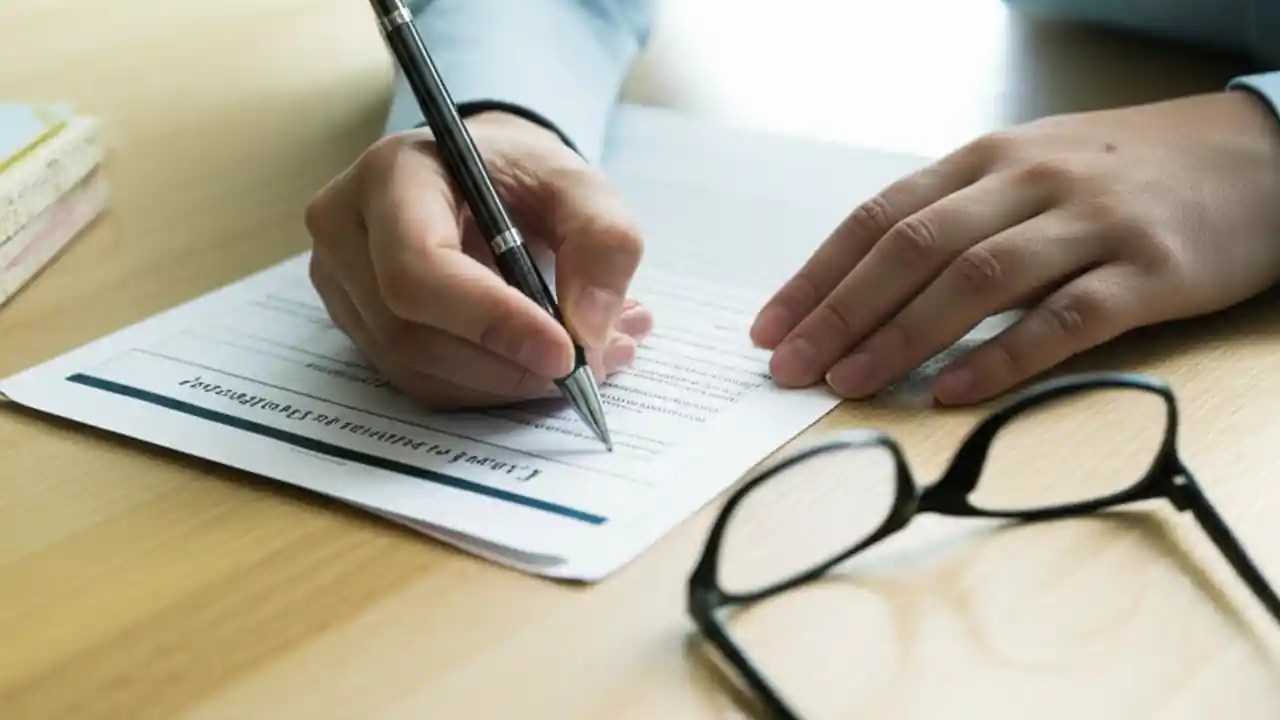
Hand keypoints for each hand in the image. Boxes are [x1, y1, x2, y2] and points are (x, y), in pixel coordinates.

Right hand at [305, 111, 651, 409]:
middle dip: (510, 364)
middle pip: (412, 333)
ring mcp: (342, 286)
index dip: (491, 321)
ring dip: (508, 383)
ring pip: (419, 370)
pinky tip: (541, 365)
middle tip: (594, 365)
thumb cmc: (521, 174)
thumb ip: (603, 240)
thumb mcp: (578, 183)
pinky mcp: (359, 328)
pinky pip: (423, 382)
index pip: (417, 267)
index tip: (566, 353)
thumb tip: (589, 330)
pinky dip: (491, 387)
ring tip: (585, 361)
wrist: (480, 178)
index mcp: (389, 176)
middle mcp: (346, 231)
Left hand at [751, 91, 1279, 404]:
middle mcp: (1029, 182)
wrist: (1259, 152)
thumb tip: (867, 286)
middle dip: (841, 311)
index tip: (771, 328)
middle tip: (792, 367)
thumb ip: (958, 215)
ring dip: (902, 336)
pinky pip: (1066, 317)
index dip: (819, 275)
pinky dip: (1004, 356)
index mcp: (989, 159)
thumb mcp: (1031, 169)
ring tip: (849, 383)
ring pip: (977, 280)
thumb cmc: (1124, 171)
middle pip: (914, 247)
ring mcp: (1091, 224)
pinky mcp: (1151, 270)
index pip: (880, 217)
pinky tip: (954, 391)